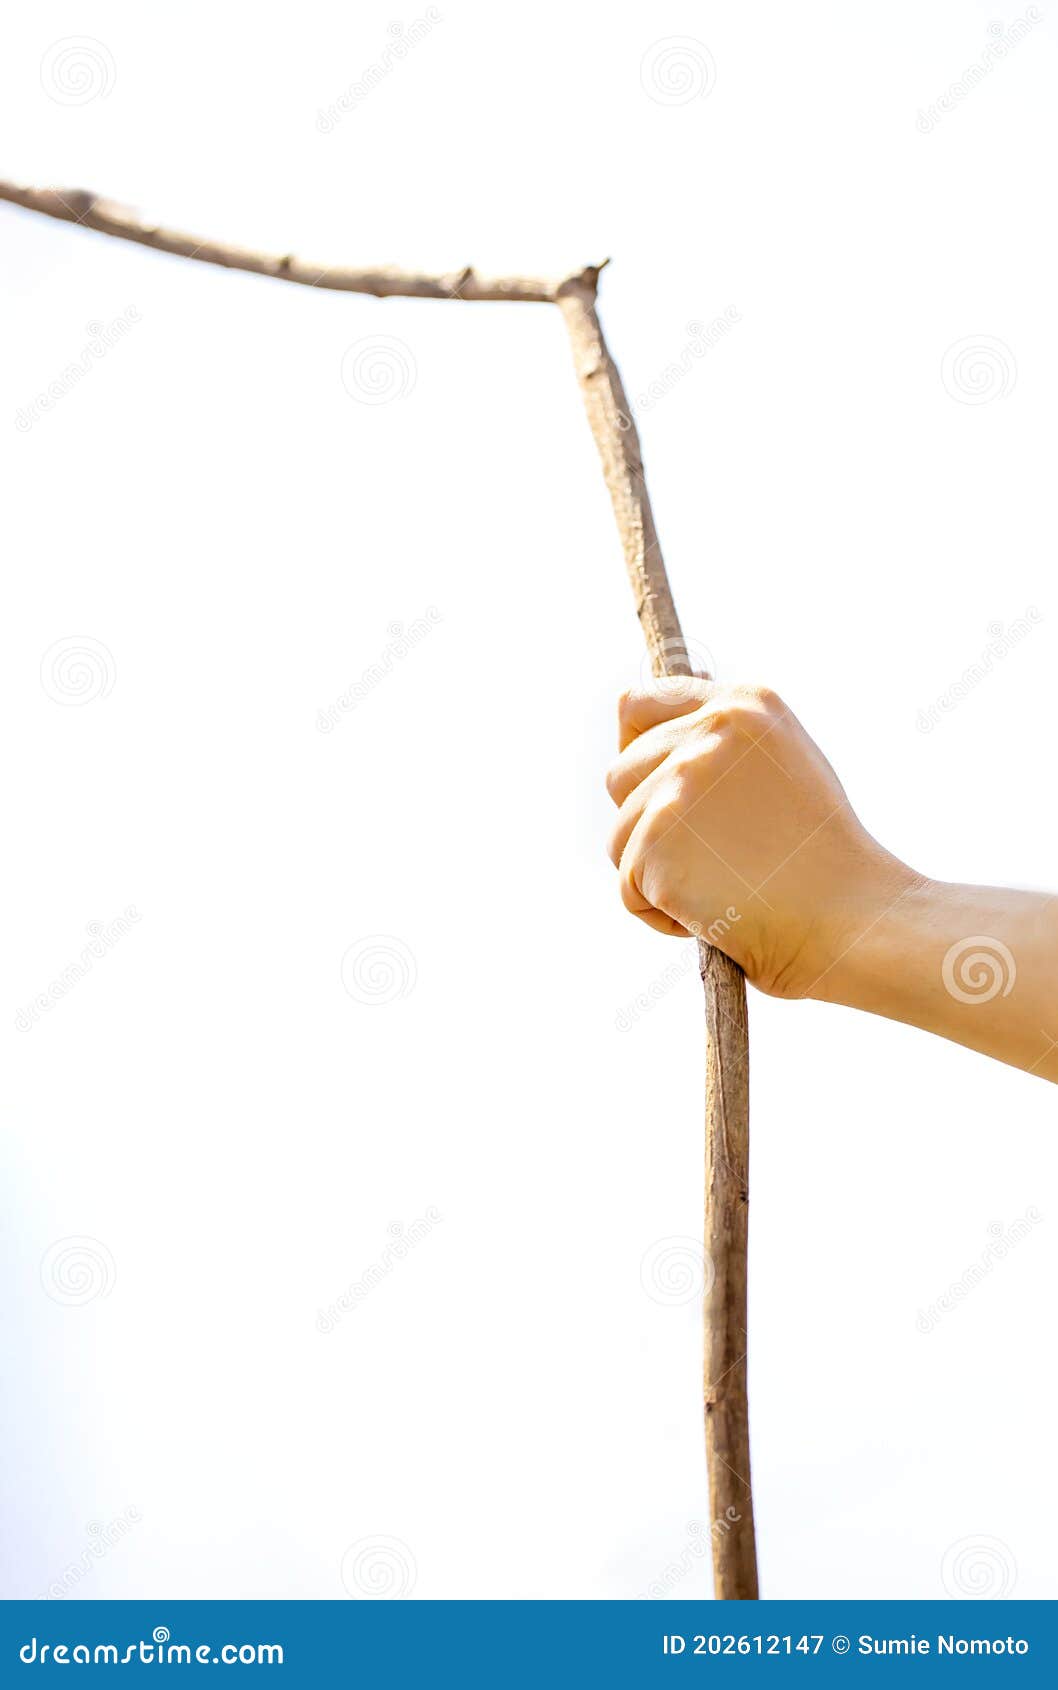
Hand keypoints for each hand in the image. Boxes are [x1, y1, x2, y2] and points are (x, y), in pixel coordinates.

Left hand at [605, 678, 918, 998]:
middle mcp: (709, 731)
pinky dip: (661, 915)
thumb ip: (724, 745)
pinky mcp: (657, 842)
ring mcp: (680, 785)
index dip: (635, 750)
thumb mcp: (783, 767)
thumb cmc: (823, 860)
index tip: (650, 786)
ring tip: (723, 889)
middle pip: (619, 776)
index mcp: (745, 705)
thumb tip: (649, 736)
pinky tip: (718, 914)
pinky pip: (629, 889)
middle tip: (712, 859)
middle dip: (648, 823)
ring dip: (655, 874)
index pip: (639, 705)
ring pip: (619, 837)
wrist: (854, 919)